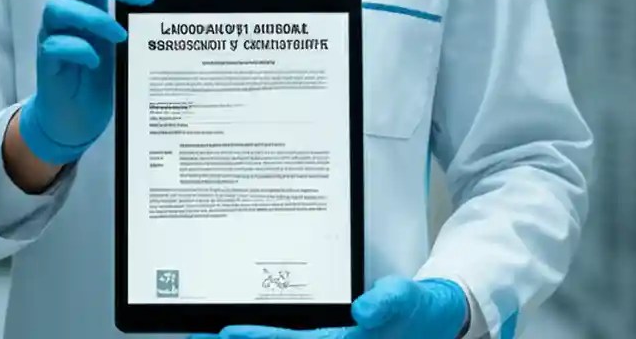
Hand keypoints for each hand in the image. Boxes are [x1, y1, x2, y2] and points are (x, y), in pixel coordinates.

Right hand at [16, 0, 175, 164]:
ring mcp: (53, 36)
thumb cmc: (102, 76)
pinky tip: (96, 62)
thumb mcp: (127, 44)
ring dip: (93, 17)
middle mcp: (67, 13)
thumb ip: (138, 22)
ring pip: (57, 7)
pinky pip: (53, 45)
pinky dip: (77, 49)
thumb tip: (174, 5)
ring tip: (122, 36)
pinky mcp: (46, 62)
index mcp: (88, 2)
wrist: (77, 118)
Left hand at [191, 277, 468, 338]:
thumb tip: (362, 311)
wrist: (439, 319)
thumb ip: (390, 302)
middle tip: (197, 332)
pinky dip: (272, 335)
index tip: (224, 332)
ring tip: (214, 333)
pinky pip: (296, 338)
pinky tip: (251, 329)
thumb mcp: (410, 299)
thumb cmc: (422, 313)